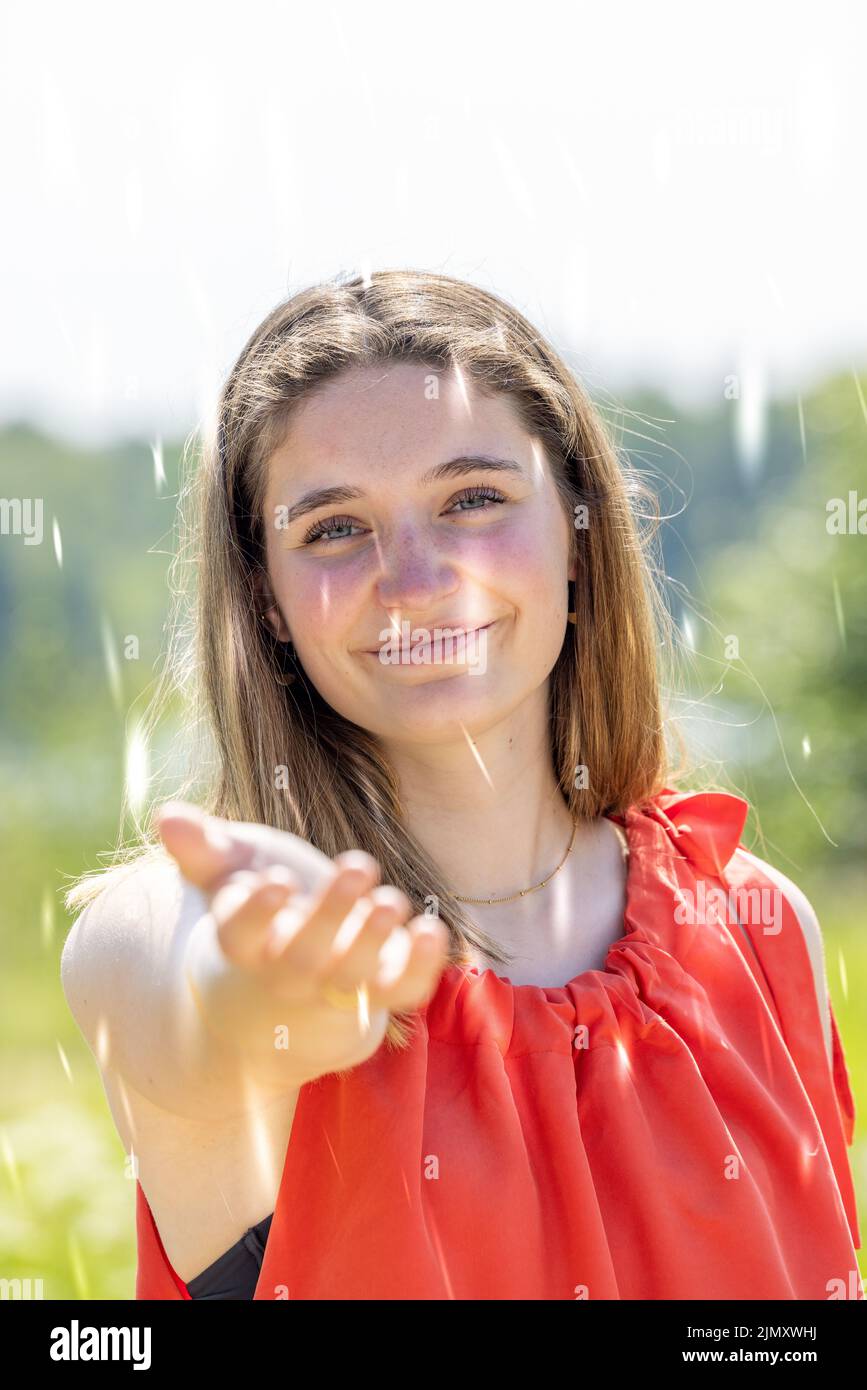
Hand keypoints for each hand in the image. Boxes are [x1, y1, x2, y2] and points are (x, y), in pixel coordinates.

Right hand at [153, 801, 449, 1059]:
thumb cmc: (257, 918)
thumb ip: (203, 850)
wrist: (281, 1003)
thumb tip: (166, 814)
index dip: (256, 912)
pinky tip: (434, 930)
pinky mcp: (379, 994)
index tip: (275, 881)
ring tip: (393, 900)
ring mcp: (335, 989)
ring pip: (352, 976)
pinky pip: (401, 990)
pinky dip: (420, 966)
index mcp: (242, 943)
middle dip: (331, 914)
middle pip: (303, 955)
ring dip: (374, 940)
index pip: (239, 935)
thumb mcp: (227, 881)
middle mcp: (286, 973)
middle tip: (358, 865)